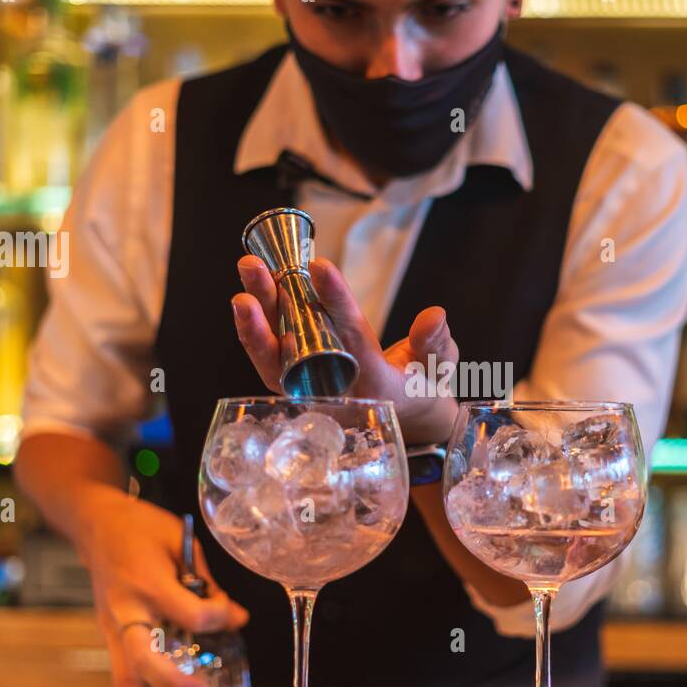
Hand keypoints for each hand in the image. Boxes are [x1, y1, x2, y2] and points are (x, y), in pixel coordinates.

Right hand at [78, 487, 248, 686]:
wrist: (95, 525)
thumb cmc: (141, 529)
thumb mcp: (182, 541)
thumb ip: (208, 582)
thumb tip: (237, 618)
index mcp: (146, 580)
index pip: (187, 612)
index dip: (217, 617)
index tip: (232, 615)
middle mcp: (125, 611)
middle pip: (144, 658)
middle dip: (173, 681)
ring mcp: (113, 629)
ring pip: (126, 680)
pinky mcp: (110, 639)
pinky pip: (122, 679)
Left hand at [232, 254, 460, 445]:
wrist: (404, 421)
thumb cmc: (423, 388)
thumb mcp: (438, 368)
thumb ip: (437, 344)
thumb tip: (433, 315)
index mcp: (375, 384)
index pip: (351, 337)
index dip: (335, 301)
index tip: (319, 266)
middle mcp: (336, 391)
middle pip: (296, 348)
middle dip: (272, 307)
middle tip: (255, 267)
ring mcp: (312, 391)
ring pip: (274, 356)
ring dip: (256, 314)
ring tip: (248, 270)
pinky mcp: (298, 386)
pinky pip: (271, 361)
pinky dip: (257, 330)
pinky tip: (248, 294)